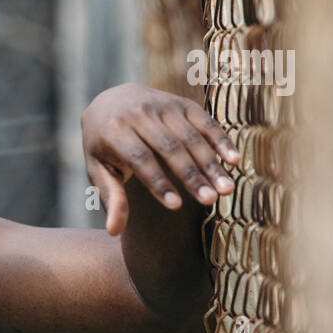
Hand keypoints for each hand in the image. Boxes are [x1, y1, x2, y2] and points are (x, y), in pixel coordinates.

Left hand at [80, 82, 240, 235]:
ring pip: (191, 137)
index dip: (158, 182)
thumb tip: (113, 231)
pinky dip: (221, 140)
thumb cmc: (104, 145)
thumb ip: (110, 197)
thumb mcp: (97, 168)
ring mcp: (163, 106)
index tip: (175, 206)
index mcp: (114, 131)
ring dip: (211, 163)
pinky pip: (205, 121)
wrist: (111, 100)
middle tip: (210, 200)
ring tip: (226, 189)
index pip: (140, 158)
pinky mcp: (182, 103)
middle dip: (191, 175)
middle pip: (170, 148)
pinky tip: (234, 160)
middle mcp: (139, 114)